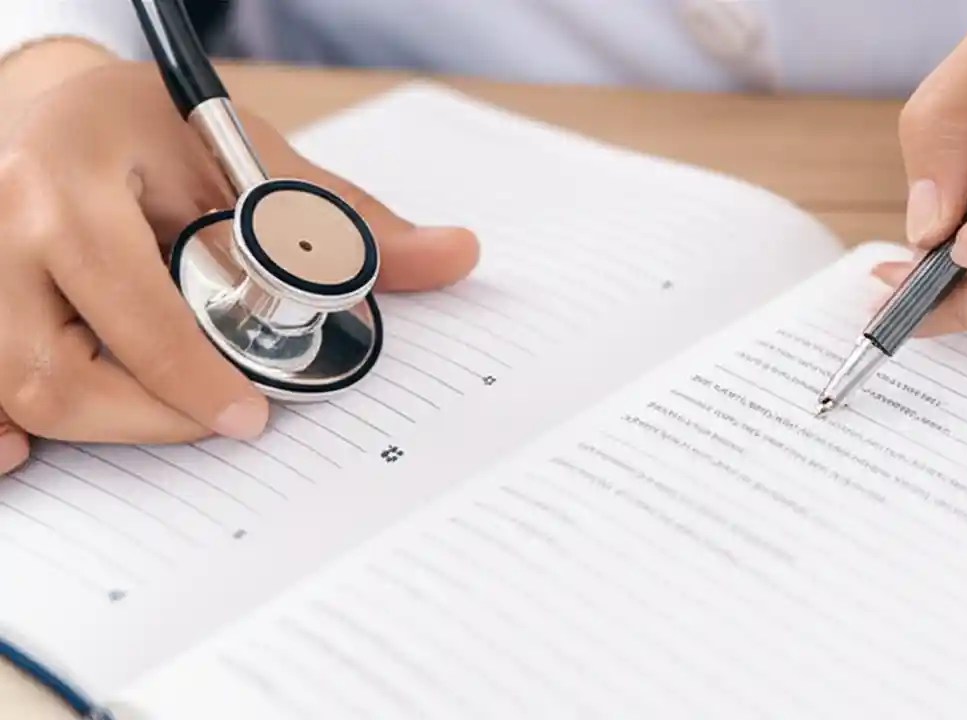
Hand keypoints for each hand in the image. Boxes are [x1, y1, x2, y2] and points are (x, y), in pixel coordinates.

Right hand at [0, 58, 478, 472]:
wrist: (59, 106)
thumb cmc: (154, 133)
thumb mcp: (250, 157)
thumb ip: (348, 221)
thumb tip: (457, 255)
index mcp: (72, 177)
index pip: (131, 304)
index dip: (192, 379)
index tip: (248, 416)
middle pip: (50, 374)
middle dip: (146, 419)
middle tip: (218, 419)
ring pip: (8, 392)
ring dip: (88, 426)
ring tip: (158, 415)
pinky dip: (1, 433)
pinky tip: (30, 449)